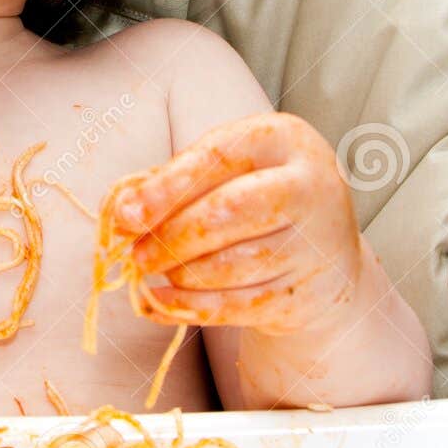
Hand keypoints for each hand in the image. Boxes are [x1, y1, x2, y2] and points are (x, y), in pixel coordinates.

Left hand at [109, 112, 365, 336]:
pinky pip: (236, 307)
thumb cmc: (256, 196)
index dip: (165, 188)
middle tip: (136, 253)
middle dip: (170, 236)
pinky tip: (161, 301)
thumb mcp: (227, 170)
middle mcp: (309, 186)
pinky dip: (189, 308)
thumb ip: (174, 181)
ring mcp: (314, 243)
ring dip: (179, 273)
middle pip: (227, 211)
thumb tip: (122, 212)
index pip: (217, 158)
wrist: (325, 251)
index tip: (124, 214)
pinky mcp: (306, 294)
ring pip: (229, 265)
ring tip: (153, 270)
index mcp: (282, 139)